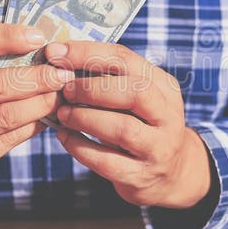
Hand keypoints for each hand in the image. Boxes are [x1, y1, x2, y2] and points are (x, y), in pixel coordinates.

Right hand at [0, 25, 72, 199]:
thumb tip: (29, 46)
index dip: (5, 36)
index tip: (37, 37)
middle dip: (36, 77)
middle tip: (60, 73)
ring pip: (5, 115)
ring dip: (39, 104)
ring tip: (58, 95)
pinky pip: (6, 141)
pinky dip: (30, 127)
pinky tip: (43, 118)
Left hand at [44, 42, 212, 208]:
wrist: (171, 173)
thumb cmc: (141, 124)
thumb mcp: (137, 97)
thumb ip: (109, 79)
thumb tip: (60, 58)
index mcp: (164, 87)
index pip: (127, 60)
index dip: (88, 53)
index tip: (56, 52)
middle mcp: (167, 115)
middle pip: (135, 92)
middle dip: (93, 88)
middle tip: (64, 89)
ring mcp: (157, 148)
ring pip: (123, 129)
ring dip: (85, 118)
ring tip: (62, 114)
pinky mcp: (141, 176)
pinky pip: (107, 161)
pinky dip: (80, 148)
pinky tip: (65, 137)